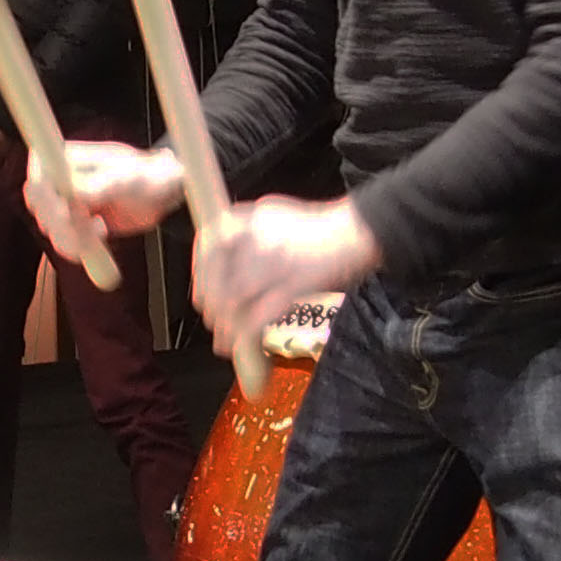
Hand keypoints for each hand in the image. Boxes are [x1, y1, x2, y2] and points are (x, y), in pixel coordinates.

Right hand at [25, 137, 183, 268]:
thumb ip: (98, 186)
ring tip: (101, 230)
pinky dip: (78, 247)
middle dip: (63, 224)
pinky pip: (62, 241)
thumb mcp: (127, 180)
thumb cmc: (148, 176)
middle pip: (39, 207)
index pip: (37, 176)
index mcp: (66, 157)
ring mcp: (63, 201)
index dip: (46, 198)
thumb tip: (71, 194)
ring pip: (49, 228)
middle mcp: (58, 178)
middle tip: (94, 226)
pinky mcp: (72, 222)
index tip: (68, 213)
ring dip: (73, 238)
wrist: (160, 195)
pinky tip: (101, 237)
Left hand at [187, 195, 379, 359]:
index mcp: (251, 216)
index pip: (210, 244)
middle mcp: (259, 236)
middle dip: (211, 302)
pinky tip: (236, 344)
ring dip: (225, 322)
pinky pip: (259, 314)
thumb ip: (246, 235)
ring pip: (235, 297)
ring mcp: (277, 260)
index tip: (200, 293)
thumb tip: (221, 260)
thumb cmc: (319, 228)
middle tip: (210, 318)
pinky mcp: (296, 283)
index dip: (201, 273)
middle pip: (219, 274)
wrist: (359, 233)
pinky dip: (243, 334)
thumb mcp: (273, 216)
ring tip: (223, 337)